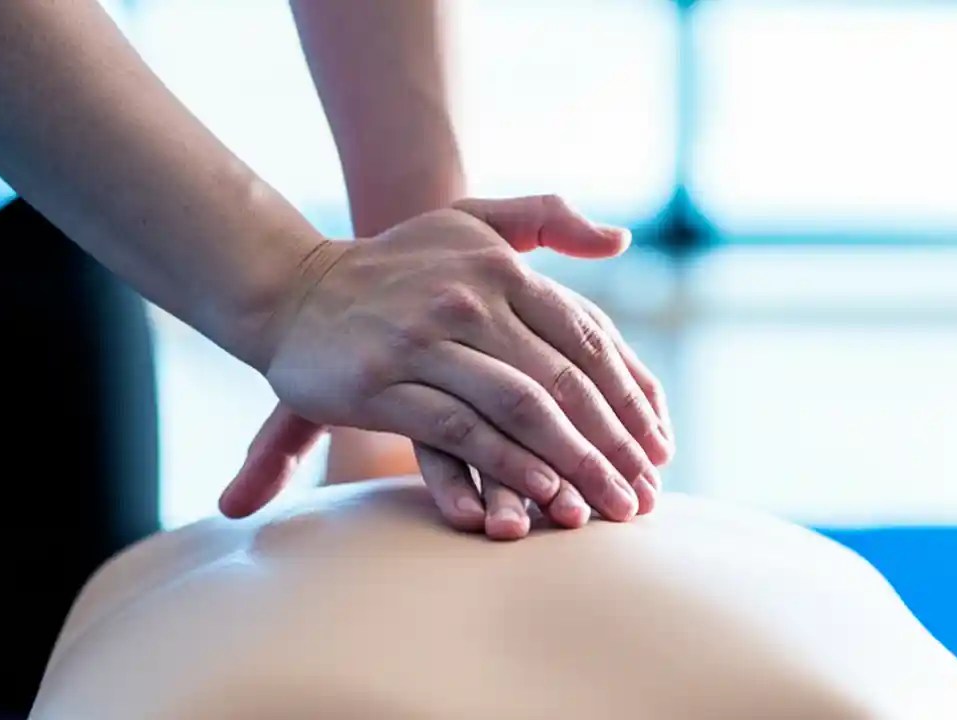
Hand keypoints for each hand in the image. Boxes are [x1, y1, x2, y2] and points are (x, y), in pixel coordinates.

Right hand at [218, 196, 673, 536]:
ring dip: (572, 464)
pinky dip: (508, 464)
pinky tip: (542, 493)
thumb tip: (619, 240)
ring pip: (521, 408)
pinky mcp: (383, 383)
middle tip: (643, 495)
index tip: (659, 446)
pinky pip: (461, 430)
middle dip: (613, 446)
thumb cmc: (400, 262)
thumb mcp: (471, 221)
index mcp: (502, 268)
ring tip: (606, 506)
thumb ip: (547, 217)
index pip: (588, 339)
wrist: (297, 290)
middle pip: (564, 381)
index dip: (630, 398)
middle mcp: (469, 300)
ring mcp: (425, 341)